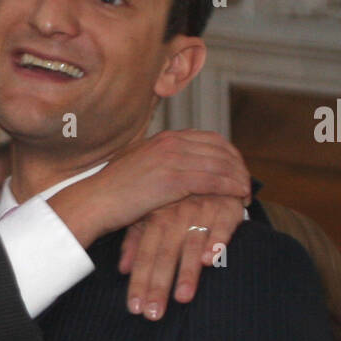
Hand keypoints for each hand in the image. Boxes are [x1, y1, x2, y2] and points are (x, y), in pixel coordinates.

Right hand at [49, 130, 249, 246]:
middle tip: (247, 182)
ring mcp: (173, 159)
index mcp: (164, 138)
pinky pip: (213, 179)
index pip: (209, 139)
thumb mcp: (136, 167)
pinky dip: (231, 186)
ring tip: (247, 193)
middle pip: (220, 148)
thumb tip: (170, 170)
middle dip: (238, 165)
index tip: (237, 169)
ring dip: (238, 178)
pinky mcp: (174, 179)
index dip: (229, 154)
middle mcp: (171, 143)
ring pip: (220, 163)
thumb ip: (157, 163)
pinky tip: (240, 195)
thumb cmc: (110, 192)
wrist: (93, 202)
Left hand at [118, 194, 246, 318]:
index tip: (135, 308)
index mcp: (156, 218)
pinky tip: (211, 260)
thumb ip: (136, 241)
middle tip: (154, 314)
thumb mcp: (152, 215)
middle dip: (158, 285)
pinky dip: (217, 241)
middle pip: (164, 254)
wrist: (211, 168)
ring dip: (187, 271)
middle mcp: (176, 215)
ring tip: (182, 298)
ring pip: (191, 243)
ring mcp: (202, 210)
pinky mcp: (227, 206)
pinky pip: (223, 226)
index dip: (139, 281)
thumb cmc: (179, 199)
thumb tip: (122, 269)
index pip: (144, 255)